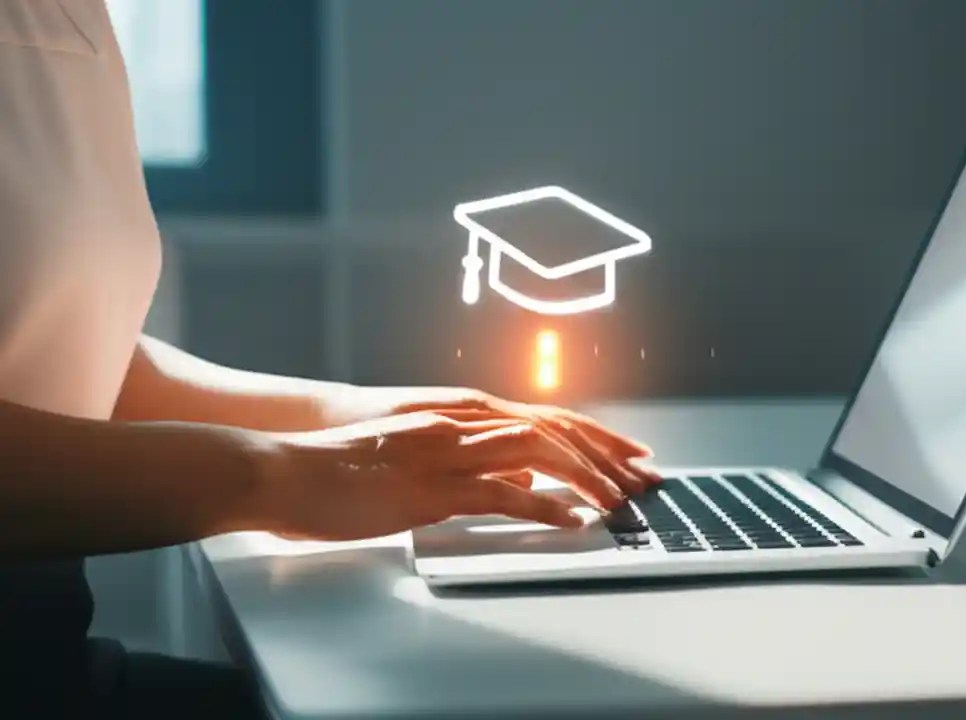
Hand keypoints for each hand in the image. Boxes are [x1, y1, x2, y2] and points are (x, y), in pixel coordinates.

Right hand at [255, 411, 630, 540]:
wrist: (290, 466)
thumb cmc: (349, 465)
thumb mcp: (423, 457)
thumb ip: (477, 466)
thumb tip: (523, 486)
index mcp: (464, 417)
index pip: (548, 419)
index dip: (595, 436)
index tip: (631, 453)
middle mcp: (465, 427)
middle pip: (555, 432)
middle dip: (606, 454)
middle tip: (646, 475)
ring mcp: (450, 455)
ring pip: (538, 455)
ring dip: (585, 476)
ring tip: (620, 499)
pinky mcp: (431, 489)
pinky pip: (500, 495)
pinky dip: (542, 507)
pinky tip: (570, 518)